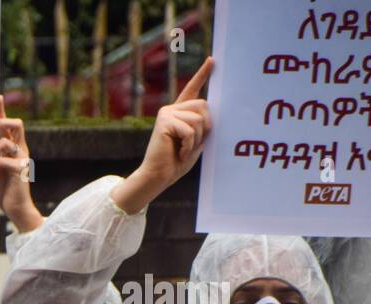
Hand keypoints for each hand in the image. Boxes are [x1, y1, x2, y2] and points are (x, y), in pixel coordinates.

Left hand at [0, 97, 43, 232]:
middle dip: (0, 122)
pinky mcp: (21, 170)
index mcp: (14, 147)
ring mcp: (22, 159)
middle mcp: (20, 149)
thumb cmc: (3, 189)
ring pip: (5, 143)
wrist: (17, 208)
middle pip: (16, 124)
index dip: (2, 110)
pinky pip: (2, 162)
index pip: (9, 124)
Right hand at [111, 57, 213, 215]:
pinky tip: (179, 152)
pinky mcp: (164, 121)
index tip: (212, 60)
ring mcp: (166, 113)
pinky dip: (189, 144)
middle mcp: (171, 109)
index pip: (193, 89)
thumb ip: (202, 124)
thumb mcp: (196, 140)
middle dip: (205, 127)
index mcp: (180, 113)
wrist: (157, 176)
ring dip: (196, 139)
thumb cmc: (176, 162)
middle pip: (204, 105)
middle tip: (193, 144)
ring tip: (184, 150)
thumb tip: (210, 112)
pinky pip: (189, 129)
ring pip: (198, 118)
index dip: (203, 74)